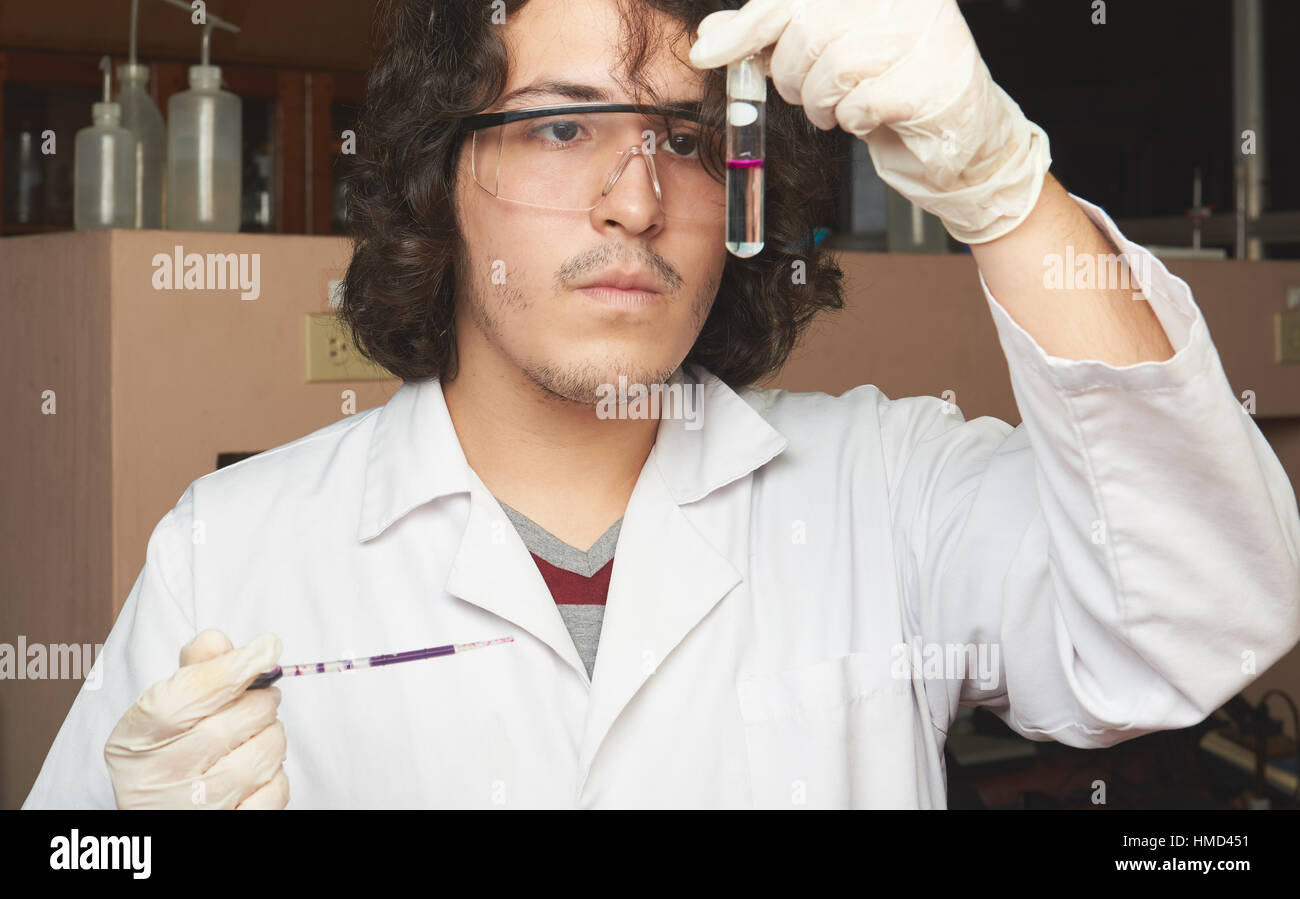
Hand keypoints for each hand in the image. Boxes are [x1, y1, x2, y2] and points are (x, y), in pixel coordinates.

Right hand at [104, 629, 288, 808]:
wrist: (169, 810)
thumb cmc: (174, 752)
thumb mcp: (169, 711)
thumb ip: (195, 671)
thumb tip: (217, 641)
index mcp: (134, 741)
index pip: (181, 699)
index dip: (227, 670)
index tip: (262, 651)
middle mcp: (154, 782)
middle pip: (225, 727)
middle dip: (259, 704)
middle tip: (262, 700)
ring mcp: (190, 812)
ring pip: (257, 759)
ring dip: (272, 736)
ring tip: (259, 732)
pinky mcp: (228, 828)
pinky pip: (274, 792)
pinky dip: (277, 774)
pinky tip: (259, 769)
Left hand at [688, 0, 1051, 243]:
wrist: (960, 136)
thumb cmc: (892, 87)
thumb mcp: (828, 53)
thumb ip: (776, 34)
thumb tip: (713, 32)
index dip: (746, 26)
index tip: (710, 52)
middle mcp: (905, 0)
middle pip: (808, 29)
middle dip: (792, 73)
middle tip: (808, 92)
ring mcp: (925, 36)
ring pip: (831, 68)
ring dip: (821, 102)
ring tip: (839, 107)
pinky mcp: (931, 82)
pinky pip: (859, 104)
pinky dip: (852, 120)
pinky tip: (869, 116)